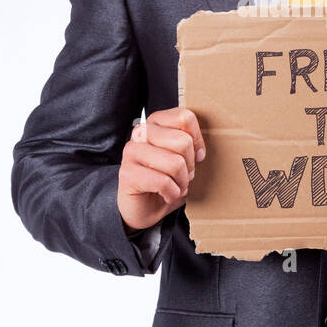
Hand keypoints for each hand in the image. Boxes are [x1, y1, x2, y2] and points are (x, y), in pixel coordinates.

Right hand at [117, 107, 205, 232]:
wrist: (143, 209)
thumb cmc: (166, 181)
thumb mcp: (183, 159)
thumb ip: (191, 145)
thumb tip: (199, 152)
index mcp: (155, 122)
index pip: (185, 117)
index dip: (197, 140)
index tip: (195, 157)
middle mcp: (141, 132)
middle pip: (183, 141)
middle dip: (190, 165)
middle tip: (183, 176)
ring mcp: (131, 152)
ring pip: (175, 163)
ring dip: (181, 182)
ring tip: (175, 186)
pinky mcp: (127, 173)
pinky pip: (163, 182)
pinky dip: (172, 194)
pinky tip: (166, 195)